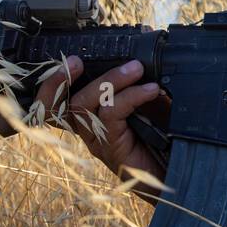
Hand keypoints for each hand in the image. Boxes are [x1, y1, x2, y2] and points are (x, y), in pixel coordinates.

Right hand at [34, 56, 169, 183]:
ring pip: (83, 104)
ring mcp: (97, 140)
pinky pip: (111, 113)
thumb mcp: (150, 106)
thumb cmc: (162, 140)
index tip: (69, 59)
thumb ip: (141, 84)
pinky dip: (130, 96)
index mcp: (90, 118)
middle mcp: (88, 130)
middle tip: (78, 60)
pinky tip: (150, 90)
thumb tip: (146, 52)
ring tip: (135, 68)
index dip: (53, 83)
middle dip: (61, 78)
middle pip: (60, 103)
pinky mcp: (111, 146)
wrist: (174, 174)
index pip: (57, 102)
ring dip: (109, 80)